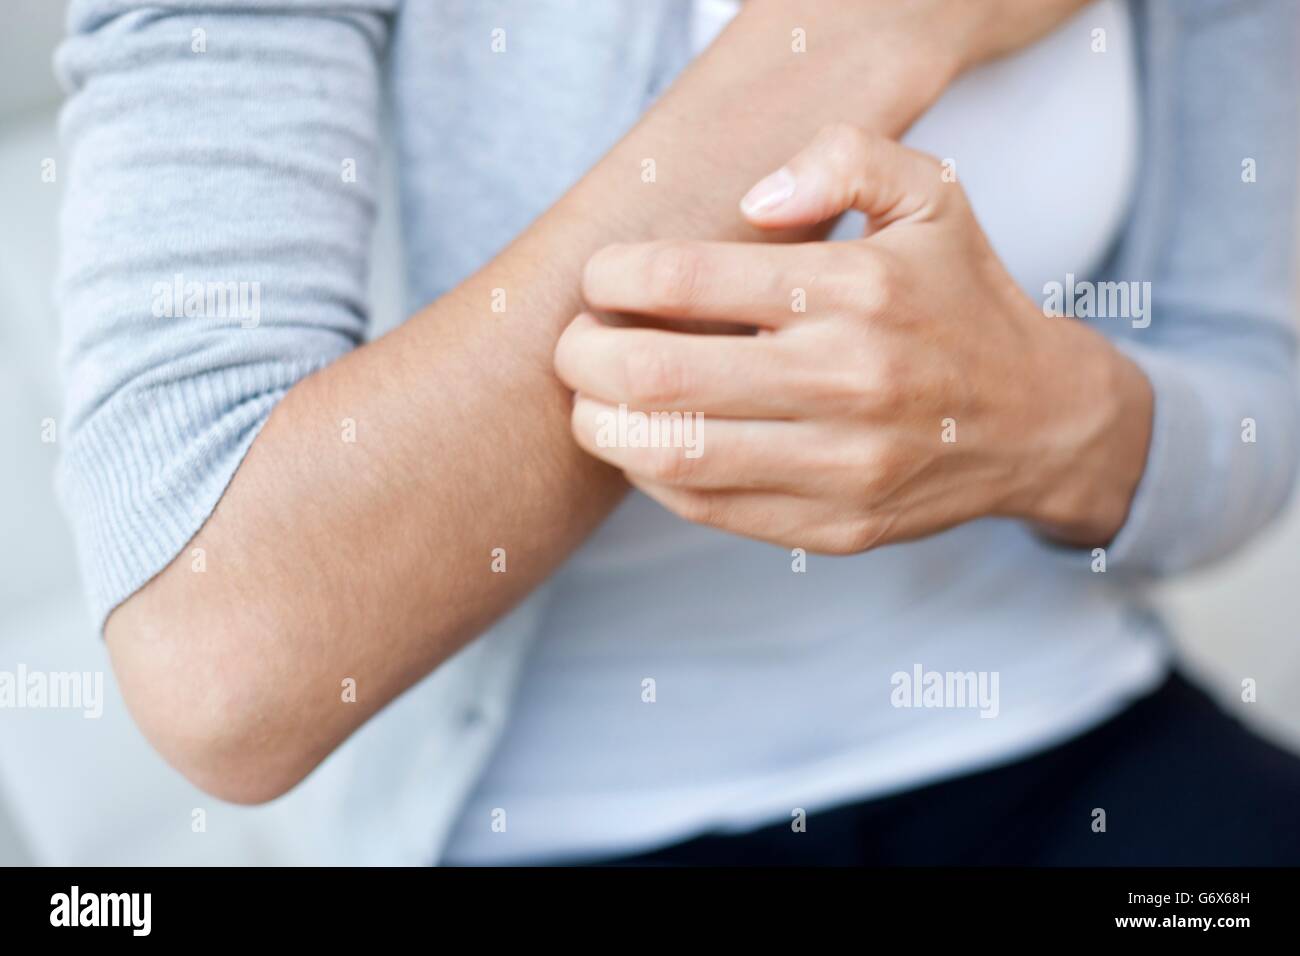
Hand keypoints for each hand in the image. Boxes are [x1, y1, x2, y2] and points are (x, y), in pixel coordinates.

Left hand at [555, 124, 1152, 553]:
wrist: (1039, 420)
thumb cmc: (960, 297)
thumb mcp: (930, 194)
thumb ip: (842, 159)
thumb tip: (751, 202)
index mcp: (858, 288)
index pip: (683, 280)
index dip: (612, 280)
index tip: (603, 282)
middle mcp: (849, 379)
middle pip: (658, 376)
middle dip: (584, 357)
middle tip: (575, 345)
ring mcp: (844, 464)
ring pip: (672, 453)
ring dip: (602, 425)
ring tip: (593, 399)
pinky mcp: (837, 526)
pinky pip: (709, 508)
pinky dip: (652, 476)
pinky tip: (645, 444)